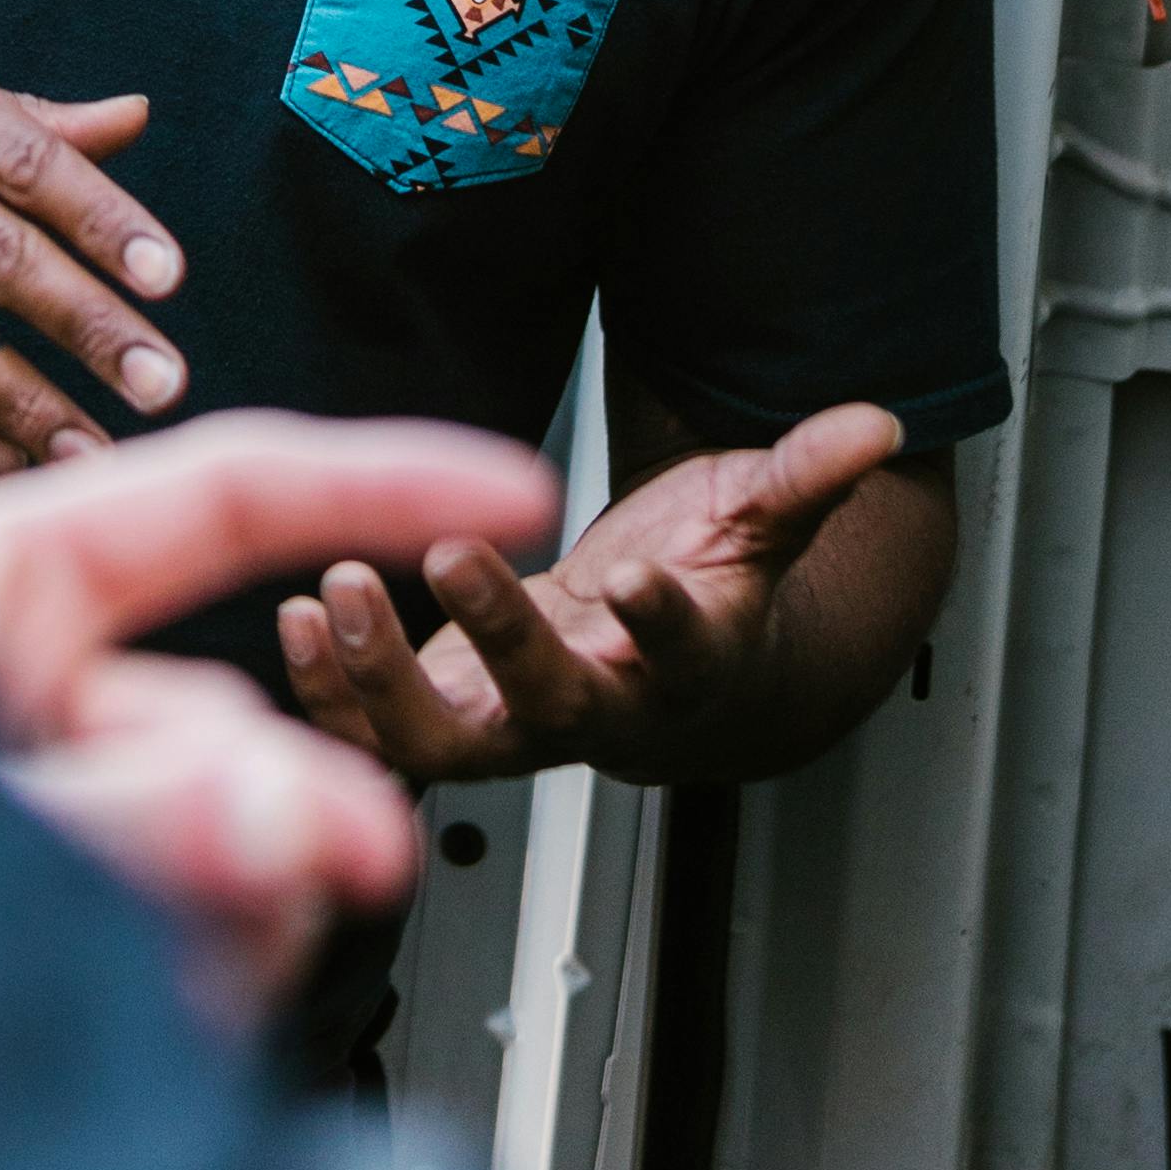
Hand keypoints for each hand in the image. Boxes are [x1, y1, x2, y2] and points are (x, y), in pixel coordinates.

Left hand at [0, 410, 553, 1005]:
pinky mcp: (65, 929)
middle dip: (267, 821)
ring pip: (230, 859)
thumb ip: (132, 818)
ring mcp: (51, 813)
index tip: (513, 494)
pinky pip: (190, 953)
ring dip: (203, 934)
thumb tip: (301, 807)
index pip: (226, 497)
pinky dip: (169, 998)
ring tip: (96, 991)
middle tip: (259, 902)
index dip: (380, 482)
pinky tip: (84, 1037)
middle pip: (243, 724)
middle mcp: (26, 690)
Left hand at [276, 400, 929, 791]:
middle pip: (548, 712)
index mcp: (678, 669)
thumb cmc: (709, 599)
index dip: (661, 624)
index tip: (637, 581)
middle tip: (452, 557)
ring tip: (334, 592)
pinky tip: (292, 621)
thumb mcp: (757, 530)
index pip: (680, 656)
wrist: (660, 685)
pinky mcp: (444, 722)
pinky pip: (375, 734)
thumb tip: (878, 422)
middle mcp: (593, 715)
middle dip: (499, 643)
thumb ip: (805, 478)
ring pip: (441, 747)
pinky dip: (328, 691)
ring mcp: (510, 731)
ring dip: (380, 679)